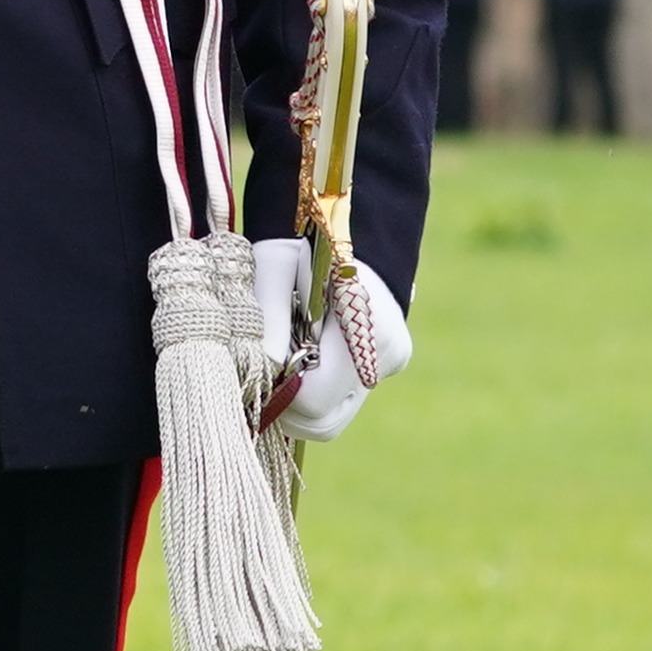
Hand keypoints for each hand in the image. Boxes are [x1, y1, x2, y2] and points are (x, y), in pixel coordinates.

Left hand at [274, 260, 413, 441]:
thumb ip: (268, 320)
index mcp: (364, 331)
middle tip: (267, 366)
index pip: (312, 398)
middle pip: (324, 422)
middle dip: (285, 404)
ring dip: (298, 403)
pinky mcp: (385, 368)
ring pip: (330, 421)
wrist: (346, 228)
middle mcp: (386, 356)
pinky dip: (314, 394)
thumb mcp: (274, 269)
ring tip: (284, 359)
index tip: (262, 361)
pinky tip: (303, 359)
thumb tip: (265, 370)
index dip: (277, 389)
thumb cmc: (302, 245)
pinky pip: (340, 404)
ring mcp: (389, 366)